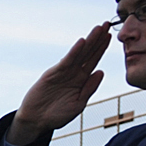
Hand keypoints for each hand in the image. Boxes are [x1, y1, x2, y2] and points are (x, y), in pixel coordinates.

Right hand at [10, 23, 110, 144]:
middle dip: (98, 39)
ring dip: (89, 40)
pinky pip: (66, 61)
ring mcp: (63, 72)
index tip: (110, 36)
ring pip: (79, 54)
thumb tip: (100, 72)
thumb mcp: (78, 104)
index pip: (94, 60)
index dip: (102, 48)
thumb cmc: (56, 115)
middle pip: (88, 53)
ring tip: (98, 28)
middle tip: (107, 24)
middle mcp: (73, 73)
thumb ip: (89, 88)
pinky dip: (74, 52)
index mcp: (81, 80)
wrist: (35, 121)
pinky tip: (82, 42)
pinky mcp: (52, 74)